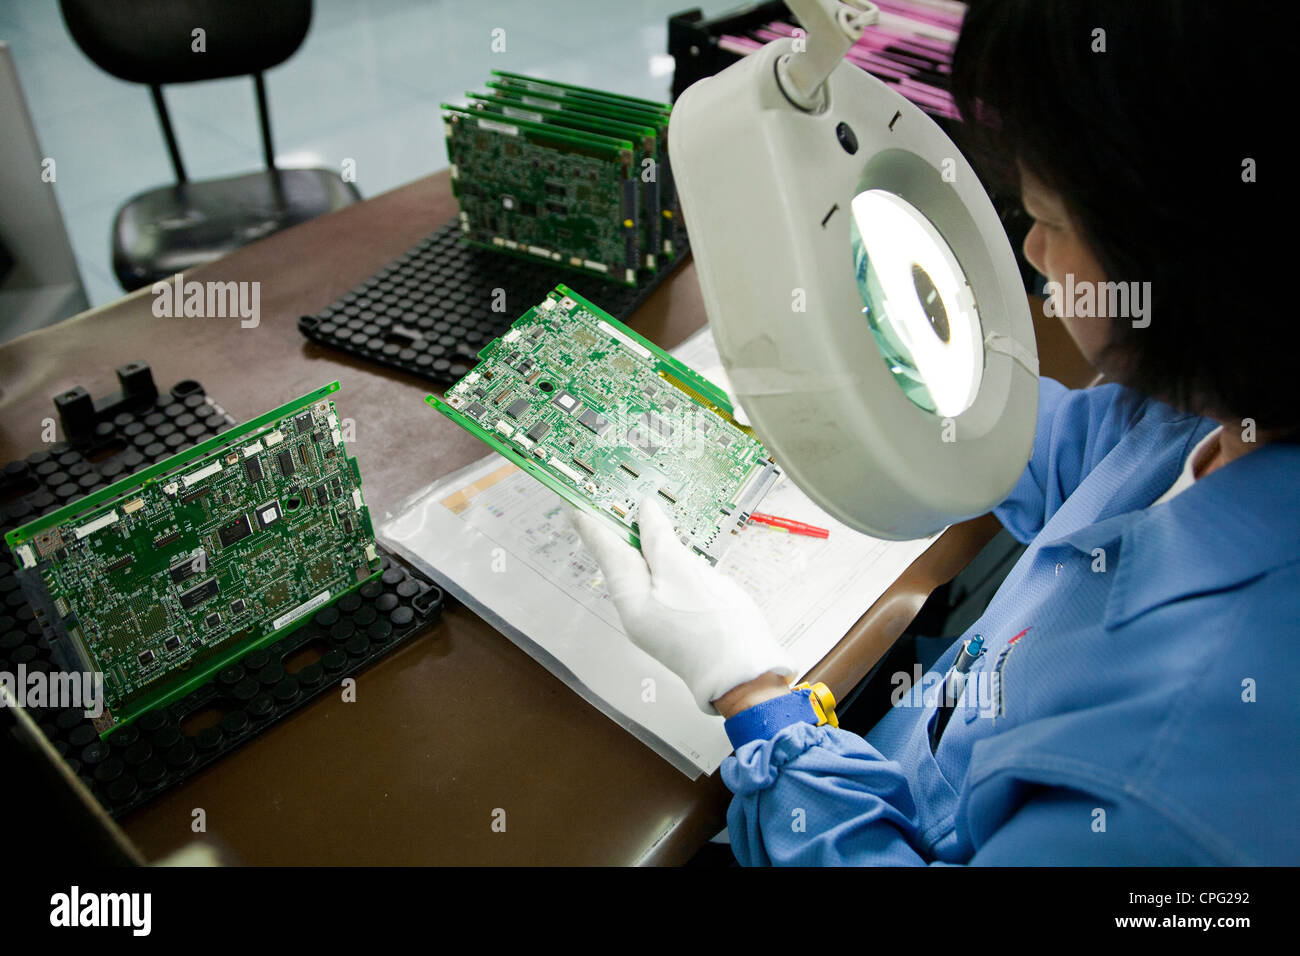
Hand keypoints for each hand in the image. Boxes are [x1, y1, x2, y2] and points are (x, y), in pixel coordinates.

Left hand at [572, 495, 794, 713]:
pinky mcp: (679, 612)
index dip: (586, 517)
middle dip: (616, 521)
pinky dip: (664, 552)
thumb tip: (644, 511)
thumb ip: (659, 538)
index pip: (601, 546)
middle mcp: (637, 604)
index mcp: (629, 595)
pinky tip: (670, 537)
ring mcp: (658, 611)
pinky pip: (664, 574)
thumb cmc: (712, 628)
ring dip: (642, 534)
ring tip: (637, 503)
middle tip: (609, 488)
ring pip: (644, 563)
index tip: (571, 494)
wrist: (743, 674)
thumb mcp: (682, 572)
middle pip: (620, 554)